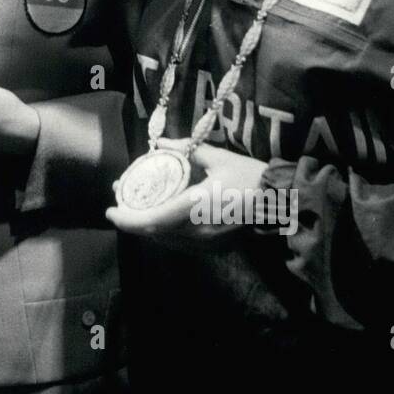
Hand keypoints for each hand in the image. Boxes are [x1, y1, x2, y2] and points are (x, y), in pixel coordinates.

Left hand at [105, 142, 266, 243]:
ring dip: (146, 227)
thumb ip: (187, 150)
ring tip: (135, 206)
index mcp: (195, 208)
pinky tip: (160, 216)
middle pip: (153, 233)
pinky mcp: (212, 249)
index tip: (110, 209)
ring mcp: (205, 244)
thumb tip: (162, 144)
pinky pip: (179, 243)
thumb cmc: (251, 177)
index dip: (127, 219)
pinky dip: (163, 232)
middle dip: (131, 219)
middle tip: (118, 201)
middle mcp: (196, 232)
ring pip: (164, 241)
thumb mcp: (219, 158)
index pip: (151, 221)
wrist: (282, 204)